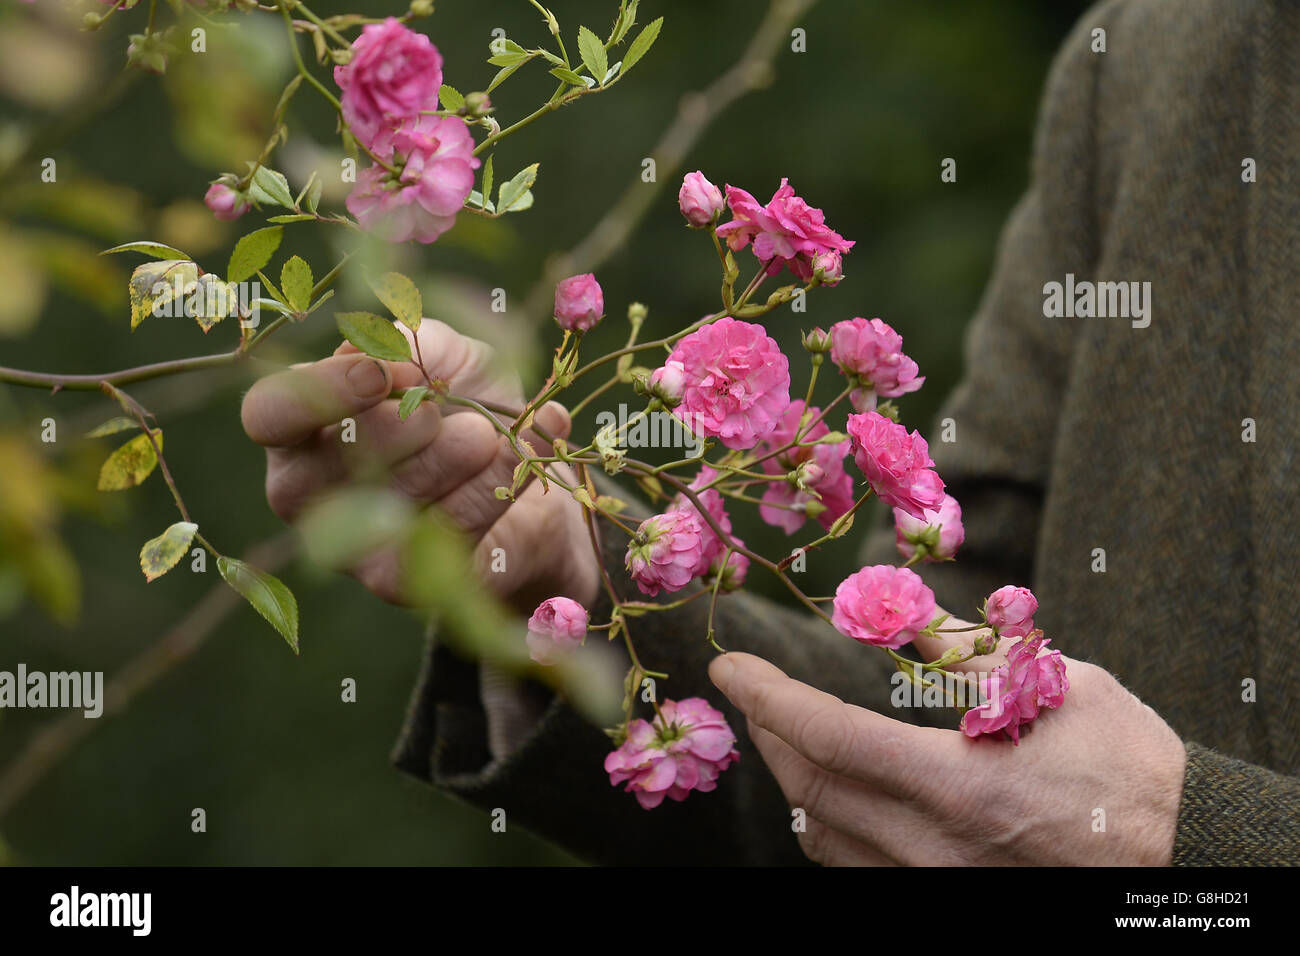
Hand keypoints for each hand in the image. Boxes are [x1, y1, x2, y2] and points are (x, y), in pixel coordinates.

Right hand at [241, 319, 599, 613]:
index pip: (271, 413)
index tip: (382, 373)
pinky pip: (447, 531)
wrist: (527, 476)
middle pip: (346, 450)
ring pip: (401, 493)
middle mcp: (305, 491)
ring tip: (493, 435)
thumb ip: (412, 342)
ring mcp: (348, 544)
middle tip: (462, 414)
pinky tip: (526, 452)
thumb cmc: (465, 404)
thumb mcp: (447, 353)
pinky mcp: (399, 583)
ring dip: (466, 451)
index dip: (323, 390)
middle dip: (417, 421)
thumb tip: (381, 357)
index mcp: (298, 427)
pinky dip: (497, 483)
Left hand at [707, 621, 1186, 865]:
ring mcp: (935, 885)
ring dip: (792, 778)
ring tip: (785, 734)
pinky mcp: (946, 902)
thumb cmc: (1128, 766)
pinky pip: (855, 868)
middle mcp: (933, 849)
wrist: (1184, 859)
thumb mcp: (1053, 686)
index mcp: (957, 787)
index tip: (730, 667)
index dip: (767, 696)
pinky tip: (833, 793)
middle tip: (753, 692)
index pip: (828, 735)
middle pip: (810, 787)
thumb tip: (895, 613)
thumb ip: (964, 652)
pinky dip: (827, 823)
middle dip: (767, 731)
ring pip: (821, 837)